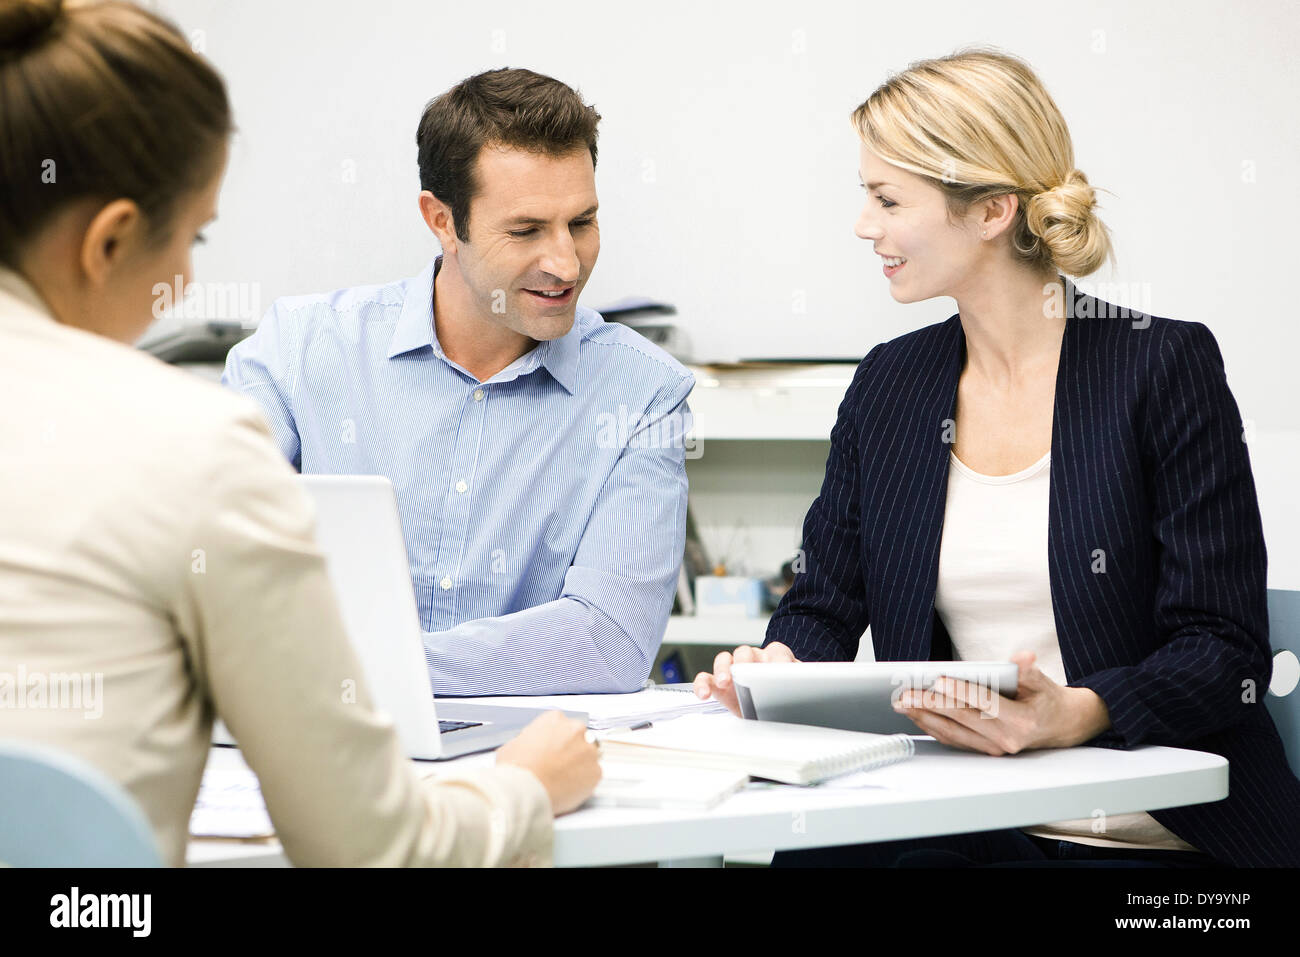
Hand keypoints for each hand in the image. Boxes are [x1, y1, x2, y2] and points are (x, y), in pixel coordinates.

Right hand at [496, 710, 601, 814]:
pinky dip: (585, 782)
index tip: (554, 751)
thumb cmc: (516, 770)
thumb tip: (527, 747)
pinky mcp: (596, 772)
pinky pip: (593, 775)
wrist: (524, 791)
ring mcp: (588, 751)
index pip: (562, 725)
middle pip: (580, 737)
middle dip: (572, 750)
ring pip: (589, 756)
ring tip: (564, 780)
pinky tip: (569, 789)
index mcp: (554, 719)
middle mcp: (575, 730)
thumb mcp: (512, 745)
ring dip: (581, 765)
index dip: (557, 740)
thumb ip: (527, 741)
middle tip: (560, 766)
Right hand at [692, 642, 798, 715]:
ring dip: (722, 669)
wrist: (776, 701)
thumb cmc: (787, 692)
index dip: (778, 660)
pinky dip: (702, 684)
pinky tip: (703, 694)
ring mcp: (733, 669)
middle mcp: (752, 658)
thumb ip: (802, 686)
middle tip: (747, 672)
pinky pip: (706, 679)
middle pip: (746, 652)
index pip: (776, 652)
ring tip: (724, 682)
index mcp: (775, 656)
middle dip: (745, 661)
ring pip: (724, 660)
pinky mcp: (718, 684)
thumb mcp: (800, 688)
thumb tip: (811, 689)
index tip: (781, 669)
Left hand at [892, 651, 1111, 754]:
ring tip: (903, 705)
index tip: (938, 680)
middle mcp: (1006, 739)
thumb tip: (1022, 657)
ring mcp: (994, 748)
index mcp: (1021, 721)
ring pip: (953, 733)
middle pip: (961, 719)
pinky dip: (934, 728)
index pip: (983, 704)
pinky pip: (955, 739)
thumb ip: (1028, 670)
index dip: (960, 691)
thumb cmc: (1047, 700)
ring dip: (925, 718)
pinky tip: (918, 716)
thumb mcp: (1042, 682)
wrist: (1061, 726)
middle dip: (930, 705)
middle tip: (906, 694)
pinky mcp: (985, 750)